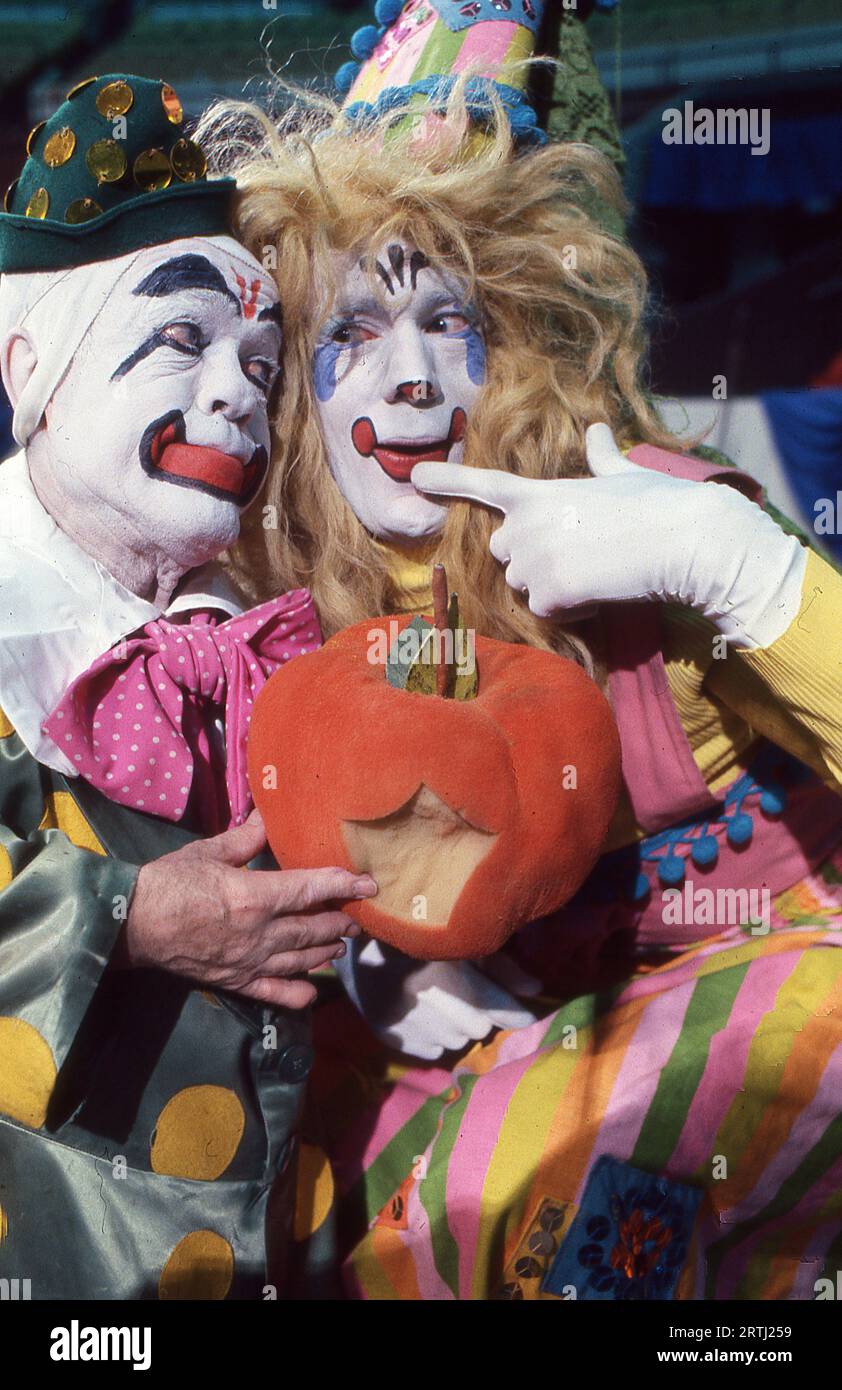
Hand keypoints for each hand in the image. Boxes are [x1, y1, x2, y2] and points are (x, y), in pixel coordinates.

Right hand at [125, 808, 375, 1009]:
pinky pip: (274, 993)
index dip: (344, 885)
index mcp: (256, 897)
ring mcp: (250, 962)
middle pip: (314, 929)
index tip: (369, 884)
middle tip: (358, 916)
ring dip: (327, 951)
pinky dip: (298, 993)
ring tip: (342, 943)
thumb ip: (246, 837)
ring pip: (302, 960)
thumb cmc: (168, 882)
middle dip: (341, 921)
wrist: (132, 924)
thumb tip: (269, 815)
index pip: (313, 890)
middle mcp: (261, 934)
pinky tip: (313, 991)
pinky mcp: (235, 982)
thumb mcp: (208, 851)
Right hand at [335, 936, 537, 1059]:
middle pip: (477, 1026)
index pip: (493, 1004)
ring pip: (456, 1041)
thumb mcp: (461, 943)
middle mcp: (422, 998)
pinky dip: (436, 1037)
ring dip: (458, 1026)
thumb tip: (536, 990)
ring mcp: (403, 1020)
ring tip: (443, 1002)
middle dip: (480, 1014)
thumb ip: (501, 968)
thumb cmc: (421, 939)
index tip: (527, 1017)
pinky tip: (424, 1014)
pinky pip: (433, 1051)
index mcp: (442, 968)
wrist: (359, 948)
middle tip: (469, 995)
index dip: (514, 1012)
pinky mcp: (390, 1036)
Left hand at [412, 423, 806, 648]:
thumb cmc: (661, 504)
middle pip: (503, 551)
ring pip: (523, 586)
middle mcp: (526, 525)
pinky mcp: (548, 594)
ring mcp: (534, 560)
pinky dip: (571, 611)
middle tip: (577, 554)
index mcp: (540, 493)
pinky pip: (547, 612)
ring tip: (595, 571)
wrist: (684, 540)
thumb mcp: (626, 475)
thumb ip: (602, 460)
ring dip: (551, 586)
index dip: (448, 481)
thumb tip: (600, 432)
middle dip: (529, 558)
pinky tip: (601, 592)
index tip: (416, 476)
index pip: (485, 485)